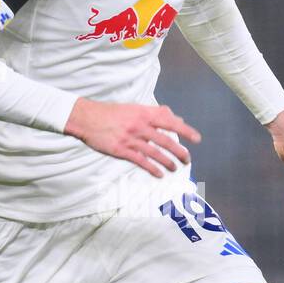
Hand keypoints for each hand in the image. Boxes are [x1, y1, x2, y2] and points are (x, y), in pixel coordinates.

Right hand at [64, 97, 200, 176]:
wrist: (87, 118)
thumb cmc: (112, 113)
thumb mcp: (135, 108)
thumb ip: (156, 113)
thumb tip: (177, 118)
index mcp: (144, 113)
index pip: (170, 122)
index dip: (185, 130)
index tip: (197, 139)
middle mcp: (139, 126)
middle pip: (165, 140)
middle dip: (179, 151)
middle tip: (188, 159)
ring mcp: (131, 139)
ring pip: (155, 152)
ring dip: (168, 162)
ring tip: (176, 168)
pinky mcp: (121, 150)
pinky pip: (141, 161)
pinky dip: (152, 168)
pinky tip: (160, 174)